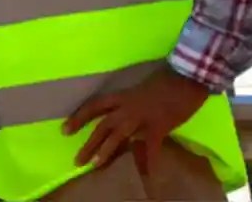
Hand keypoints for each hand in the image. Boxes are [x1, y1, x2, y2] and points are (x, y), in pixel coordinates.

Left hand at [63, 66, 210, 172]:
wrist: (186, 75)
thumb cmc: (166, 78)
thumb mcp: (142, 88)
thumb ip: (132, 101)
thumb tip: (124, 113)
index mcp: (123, 95)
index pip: (94, 106)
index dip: (78, 117)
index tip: (64, 130)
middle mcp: (127, 106)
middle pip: (102, 126)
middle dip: (89, 143)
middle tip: (77, 160)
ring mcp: (142, 116)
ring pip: (117, 136)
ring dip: (106, 151)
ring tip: (95, 165)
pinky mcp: (159, 125)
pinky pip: (151, 147)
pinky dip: (149, 162)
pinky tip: (147, 175)